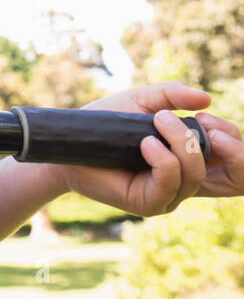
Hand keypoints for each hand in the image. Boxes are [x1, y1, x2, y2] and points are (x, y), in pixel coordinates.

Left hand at [54, 82, 243, 216]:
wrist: (70, 143)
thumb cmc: (105, 124)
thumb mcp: (142, 102)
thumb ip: (171, 96)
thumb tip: (206, 98)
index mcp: (189, 158)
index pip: (233, 161)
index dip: (233, 142)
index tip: (207, 116)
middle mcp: (185, 179)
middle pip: (234, 178)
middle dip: (232, 152)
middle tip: (204, 122)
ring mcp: (169, 194)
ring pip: (197, 173)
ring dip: (181, 142)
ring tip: (157, 120)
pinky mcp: (149, 202)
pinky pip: (170, 182)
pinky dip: (163, 159)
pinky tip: (145, 143)